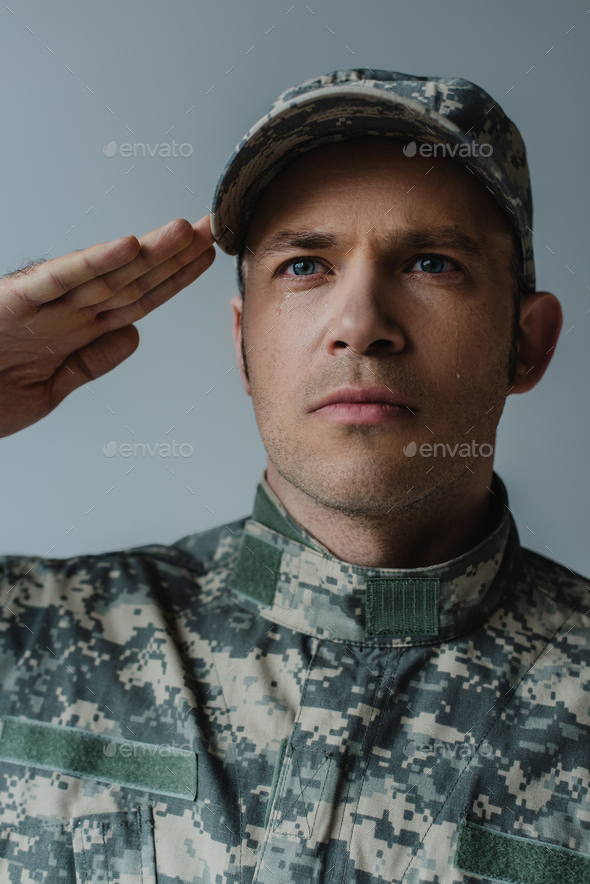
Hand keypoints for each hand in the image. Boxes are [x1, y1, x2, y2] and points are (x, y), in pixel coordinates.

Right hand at [0, 215, 214, 436]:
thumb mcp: (50, 389)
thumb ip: (91, 362)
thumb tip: (133, 335)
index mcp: (76, 330)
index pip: (137, 299)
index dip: (174, 279)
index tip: (204, 259)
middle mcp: (66, 312)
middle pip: (133, 279)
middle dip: (174, 254)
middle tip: (212, 227)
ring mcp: (43, 306)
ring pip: (107, 273)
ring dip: (150, 252)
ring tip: (187, 230)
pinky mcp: (15, 302)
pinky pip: (61, 279)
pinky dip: (94, 262)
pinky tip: (128, 245)